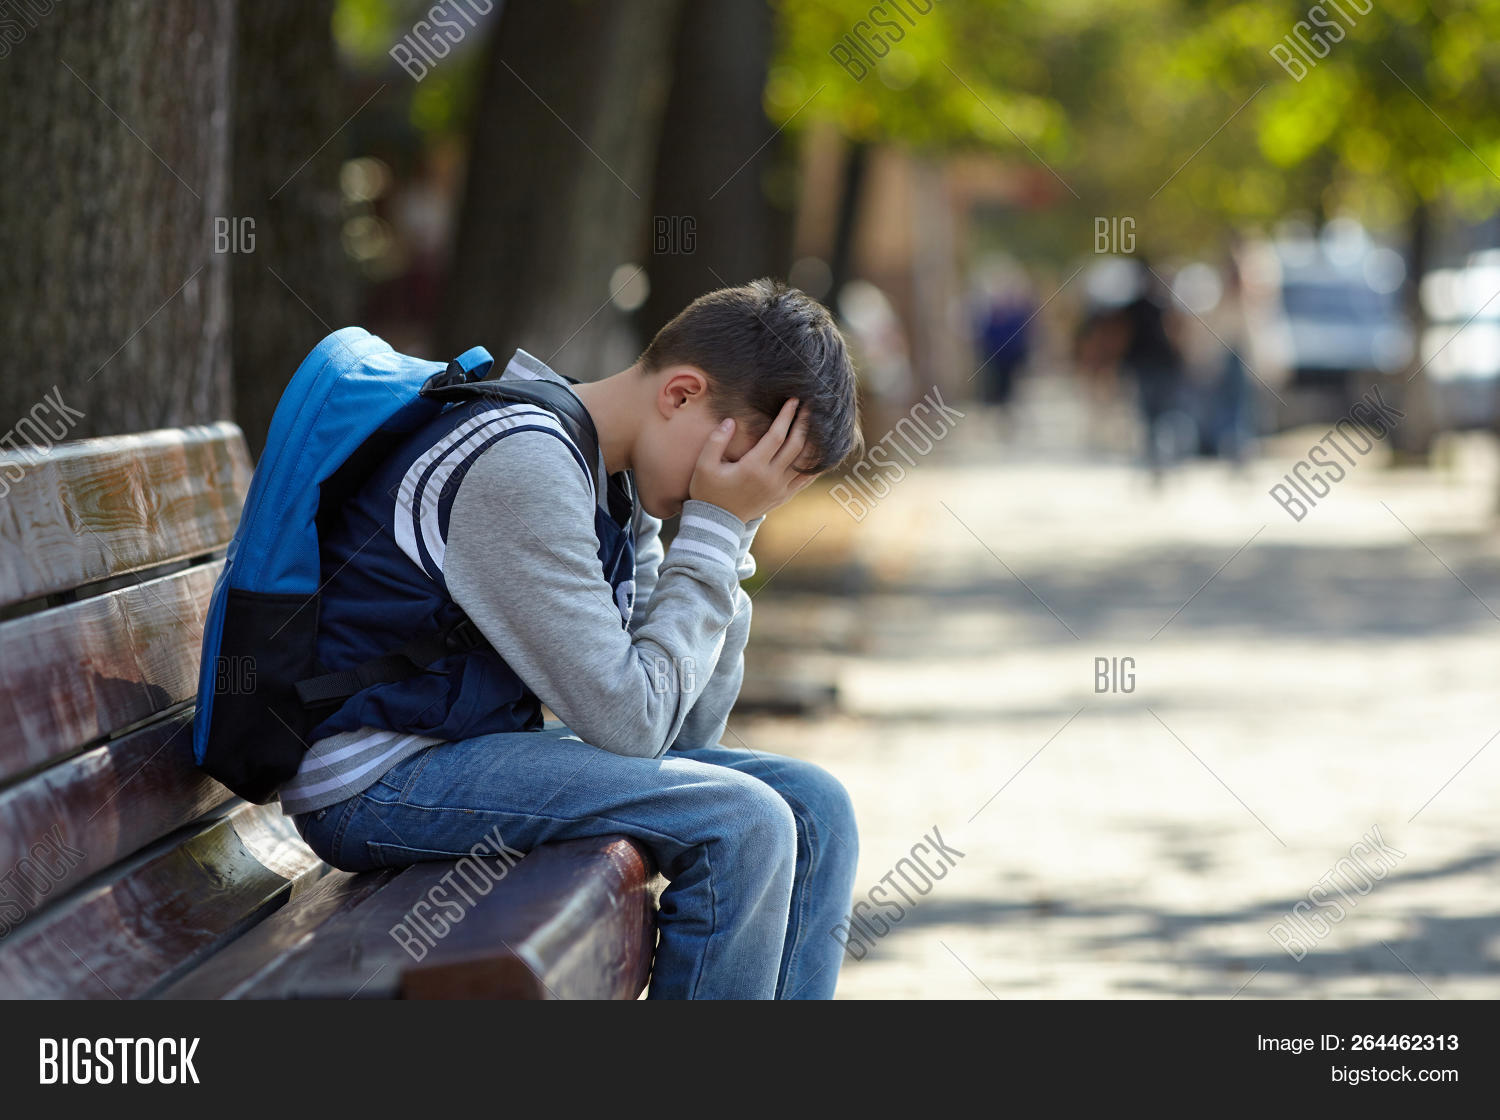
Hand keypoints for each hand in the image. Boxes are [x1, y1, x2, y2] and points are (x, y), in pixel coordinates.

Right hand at [688, 397, 817, 522]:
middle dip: (804, 423)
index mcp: (752, 467)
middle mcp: (771, 478)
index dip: (786, 416)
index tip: (793, 401)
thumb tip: (730, 421)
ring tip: (818, 424)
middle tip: (810, 406)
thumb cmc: (708, 491)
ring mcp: (780, 489)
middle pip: (796, 446)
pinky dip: (816, 464)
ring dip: (814, 441)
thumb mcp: (704, 465)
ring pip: (805, 462)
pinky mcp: (783, 497)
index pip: (776, 436)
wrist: (717, 522)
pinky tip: (823, 452)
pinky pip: (806, 479)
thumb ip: (716, 440)